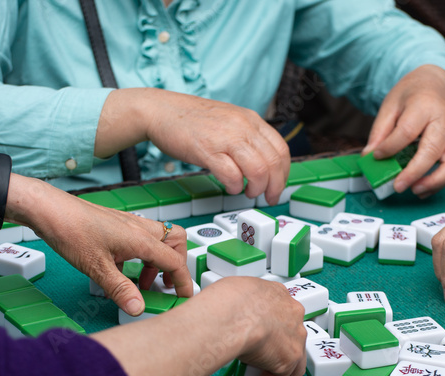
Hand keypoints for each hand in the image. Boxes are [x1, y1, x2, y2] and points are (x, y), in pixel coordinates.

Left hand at [7, 177, 191, 315]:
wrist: (48, 209)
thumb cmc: (71, 231)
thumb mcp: (97, 268)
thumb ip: (120, 289)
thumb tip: (138, 308)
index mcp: (141, 240)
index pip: (175, 262)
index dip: (183, 281)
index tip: (184, 297)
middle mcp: (140, 228)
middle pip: (176, 242)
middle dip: (177, 264)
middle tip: (166, 284)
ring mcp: (129, 224)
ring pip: (159, 239)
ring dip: (157, 261)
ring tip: (142, 282)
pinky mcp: (117, 224)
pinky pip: (141, 238)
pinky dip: (141, 255)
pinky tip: (122, 268)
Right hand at [146, 92, 290, 204]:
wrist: (160, 110)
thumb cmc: (192, 120)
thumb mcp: (229, 121)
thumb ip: (247, 138)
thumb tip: (265, 165)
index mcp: (251, 119)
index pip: (281, 149)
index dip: (284, 173)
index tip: (277, 186)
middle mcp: (242, 126)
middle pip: (273, 162)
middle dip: (274, 186)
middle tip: (267, 197)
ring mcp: (225, 137)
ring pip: (258, 170)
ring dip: (256, 188)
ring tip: (247, 192)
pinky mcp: (207, 150)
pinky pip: (231, 175)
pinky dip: (234, 186)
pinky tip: (230, 187)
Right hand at [206, 278, 307, 375]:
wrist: (230, 312)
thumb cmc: (223, 301)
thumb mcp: (230, 296)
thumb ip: (237, 310)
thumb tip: (225, 324)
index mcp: (278, 295)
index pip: (277, 318)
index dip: (267, 335)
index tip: (254, 346)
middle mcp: (292, 314)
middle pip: (285, 342)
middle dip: (270, 360)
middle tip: (251, 373)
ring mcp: (295, 336)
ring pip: (284, 366)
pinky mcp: (290, 358)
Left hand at [363, 65, 444, 196]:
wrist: (436, 84)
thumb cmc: (412, 95)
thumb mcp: (391, 105)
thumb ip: (380, 130)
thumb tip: (369, 156)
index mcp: (424, 106)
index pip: (407, 131)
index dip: (390, 147)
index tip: (376, 156)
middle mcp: (444, 121)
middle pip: (432, 150)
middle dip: (414, 172)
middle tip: (397, 186)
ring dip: (434, 182)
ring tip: (414, 191)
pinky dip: (439, 182)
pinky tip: (422, 189)